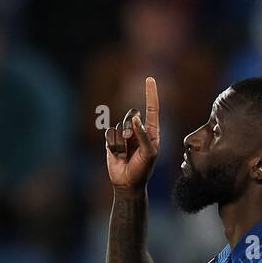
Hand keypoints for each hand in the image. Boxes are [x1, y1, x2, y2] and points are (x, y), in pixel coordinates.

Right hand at [105, 76, 159, 190]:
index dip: (150, 93)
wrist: (127, 184)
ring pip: (119, 125)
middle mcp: (138, 130)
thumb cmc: (142, 170)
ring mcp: (124, 134)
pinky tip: (117, 155)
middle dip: (128, 128)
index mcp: (151, 131)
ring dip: (120, 141)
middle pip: (131, 115)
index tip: (149, 79)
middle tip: (129, 141)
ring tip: (124, 154)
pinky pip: (109, 133)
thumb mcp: (149, 154)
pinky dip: (113, 145)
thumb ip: (144, 135)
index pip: (152, 108)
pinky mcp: (112, 139)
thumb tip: (136, 118)